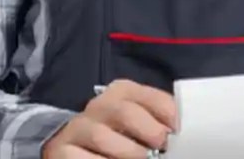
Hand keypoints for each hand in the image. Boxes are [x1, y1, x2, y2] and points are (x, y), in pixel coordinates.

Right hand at [42, 79, 177, 158]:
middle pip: (126, 113)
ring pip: (103, 137)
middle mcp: (99, 105)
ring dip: (127, 152)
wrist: (71, 143)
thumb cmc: (116, 132)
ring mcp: (78, 127)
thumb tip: (182, 132)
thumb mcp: (137, 119)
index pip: (150, 97)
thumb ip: (158, 120)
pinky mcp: (61, 149)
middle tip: (161, 148)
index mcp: (123, 92)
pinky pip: (81, 158)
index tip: (180, 132)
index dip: (168, 114)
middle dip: (148, 132)